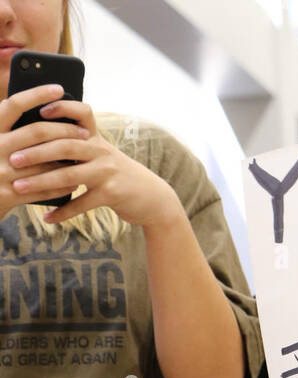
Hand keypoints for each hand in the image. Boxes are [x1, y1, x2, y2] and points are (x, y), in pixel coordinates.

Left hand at [5, 97, 180, 227]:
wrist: (152, 198)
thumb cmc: (120, 175)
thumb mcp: (104, 154)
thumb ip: (81, 145)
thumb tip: (46, 142)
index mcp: (97, 138)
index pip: (80, 113)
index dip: (61, 108)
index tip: (39, 110)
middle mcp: (102, 151)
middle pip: (65, 145)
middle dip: (36, 151)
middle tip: (13, 158)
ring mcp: (107, 172)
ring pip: (69, 175)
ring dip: (41, 182)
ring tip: (19, 187)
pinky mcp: (111, 194)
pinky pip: (81, 204)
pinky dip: (63, 212)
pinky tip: (47, 218)